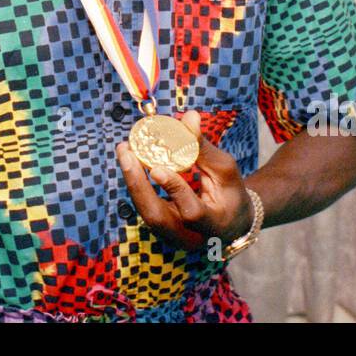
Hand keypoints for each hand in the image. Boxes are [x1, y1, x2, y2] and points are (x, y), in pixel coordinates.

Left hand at [115, 109, 253, 251]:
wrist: (231, 222)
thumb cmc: (230, 192)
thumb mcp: (224, 169)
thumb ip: (203, 147)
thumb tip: (189, 116)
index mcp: (215, 226)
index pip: (192, 212)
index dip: (175, 190)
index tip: (157, 168)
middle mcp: (190, 238)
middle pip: (157, 218)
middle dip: (138, 185)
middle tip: (127, 153)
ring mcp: (172, 237)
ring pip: (145, 213)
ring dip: (132, 181)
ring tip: (124, 150)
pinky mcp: (161, 230)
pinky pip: (144, 206)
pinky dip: (136, 183)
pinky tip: (130, 159)